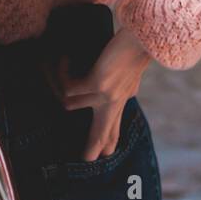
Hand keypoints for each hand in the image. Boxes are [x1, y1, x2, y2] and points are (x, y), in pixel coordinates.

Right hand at [43, 27, 151, 160]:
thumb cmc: (133, 51)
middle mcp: (114, 102)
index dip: (106, 144)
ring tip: (58, 66)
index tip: (102, 156)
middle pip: (100, 134)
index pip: (113, 130)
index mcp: (121, 100)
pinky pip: (68, 87)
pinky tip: (63, 59)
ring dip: (59, 85)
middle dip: (91, 148)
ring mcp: (105, 96)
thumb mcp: (129, 76)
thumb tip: (122, 95)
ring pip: (70, 104)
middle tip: (85, 161)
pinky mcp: (97, 85)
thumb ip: (123, 89)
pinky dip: (62, 72)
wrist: (142, 38)